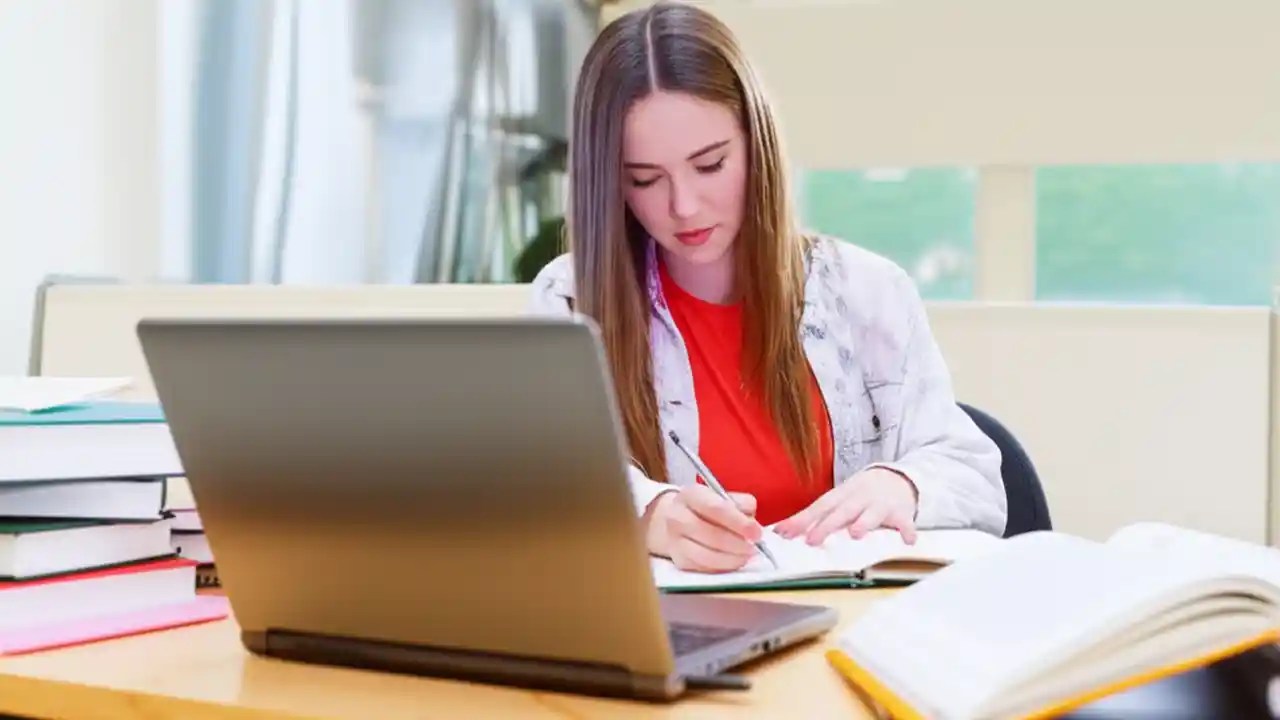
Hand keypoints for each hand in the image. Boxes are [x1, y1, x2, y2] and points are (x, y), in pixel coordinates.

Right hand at [642, 485, 762, 572]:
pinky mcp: (679, 561)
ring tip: (746, 556)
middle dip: (737, 544)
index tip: (756, 532)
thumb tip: (752, 524)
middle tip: (754, 548)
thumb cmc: (706, 508)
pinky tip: (733, 561)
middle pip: (710, 534)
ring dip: (732, 558)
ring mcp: (675, 541)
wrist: (676, 520)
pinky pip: (704, 567)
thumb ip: (741, 504)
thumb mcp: (722, 497)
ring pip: (706, 555)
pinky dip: (723, 566)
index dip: (738, 522)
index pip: (715, 508)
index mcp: (691, 494)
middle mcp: (677, 516)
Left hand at [774, 468, 918, 545]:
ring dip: (864, 523)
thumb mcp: (839, 499)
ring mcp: (880, 504)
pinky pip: (905, 522)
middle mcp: (859, 498)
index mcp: (841, 495)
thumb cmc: (861, 494)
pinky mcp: (901, 512)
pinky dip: (907, 531)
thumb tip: (783, 530)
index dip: (802, 519)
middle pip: (841, 512)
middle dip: (826, 525)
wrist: (897, 477)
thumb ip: (816, 515)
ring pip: (871, 514)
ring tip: (855, 534)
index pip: (819, 507)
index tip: (785, 532)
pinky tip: (907, 541)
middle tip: (812, 540)